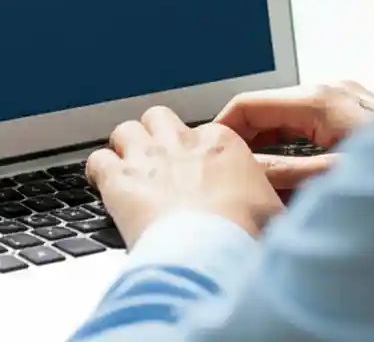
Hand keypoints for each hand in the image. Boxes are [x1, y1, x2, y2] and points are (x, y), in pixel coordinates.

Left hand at [86, 106, 283, 246]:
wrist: (215, 255)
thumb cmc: (247, 239)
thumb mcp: (276, 215)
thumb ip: (269, 203)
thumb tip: (276, 216)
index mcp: (222, 144)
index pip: (202, 131)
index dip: (195, 152)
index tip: (196, 172)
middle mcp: (182, 143)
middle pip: (159, 118)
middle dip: (154, 135)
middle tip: (157, 162)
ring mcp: (148, 159)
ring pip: (125, 130)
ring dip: (124, 148)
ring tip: (128, 170)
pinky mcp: (120, 180)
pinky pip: (96, 160)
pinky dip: (96, 171)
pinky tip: (101, 184)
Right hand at [215, 81, 373, 189]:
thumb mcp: (333, 178)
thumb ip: (283, 172)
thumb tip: (241, 167)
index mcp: (321, 100)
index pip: (248, 103)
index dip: (223, 129)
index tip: (208, 156)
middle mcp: (332, 92)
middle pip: (267, 111)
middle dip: (245, 142)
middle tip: (229, 174)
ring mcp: (347, 101)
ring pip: (288, 119)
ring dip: (269, 147)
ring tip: (254, 179)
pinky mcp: (357, 115)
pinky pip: (311, 126)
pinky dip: (293, 147)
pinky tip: (289, 174)